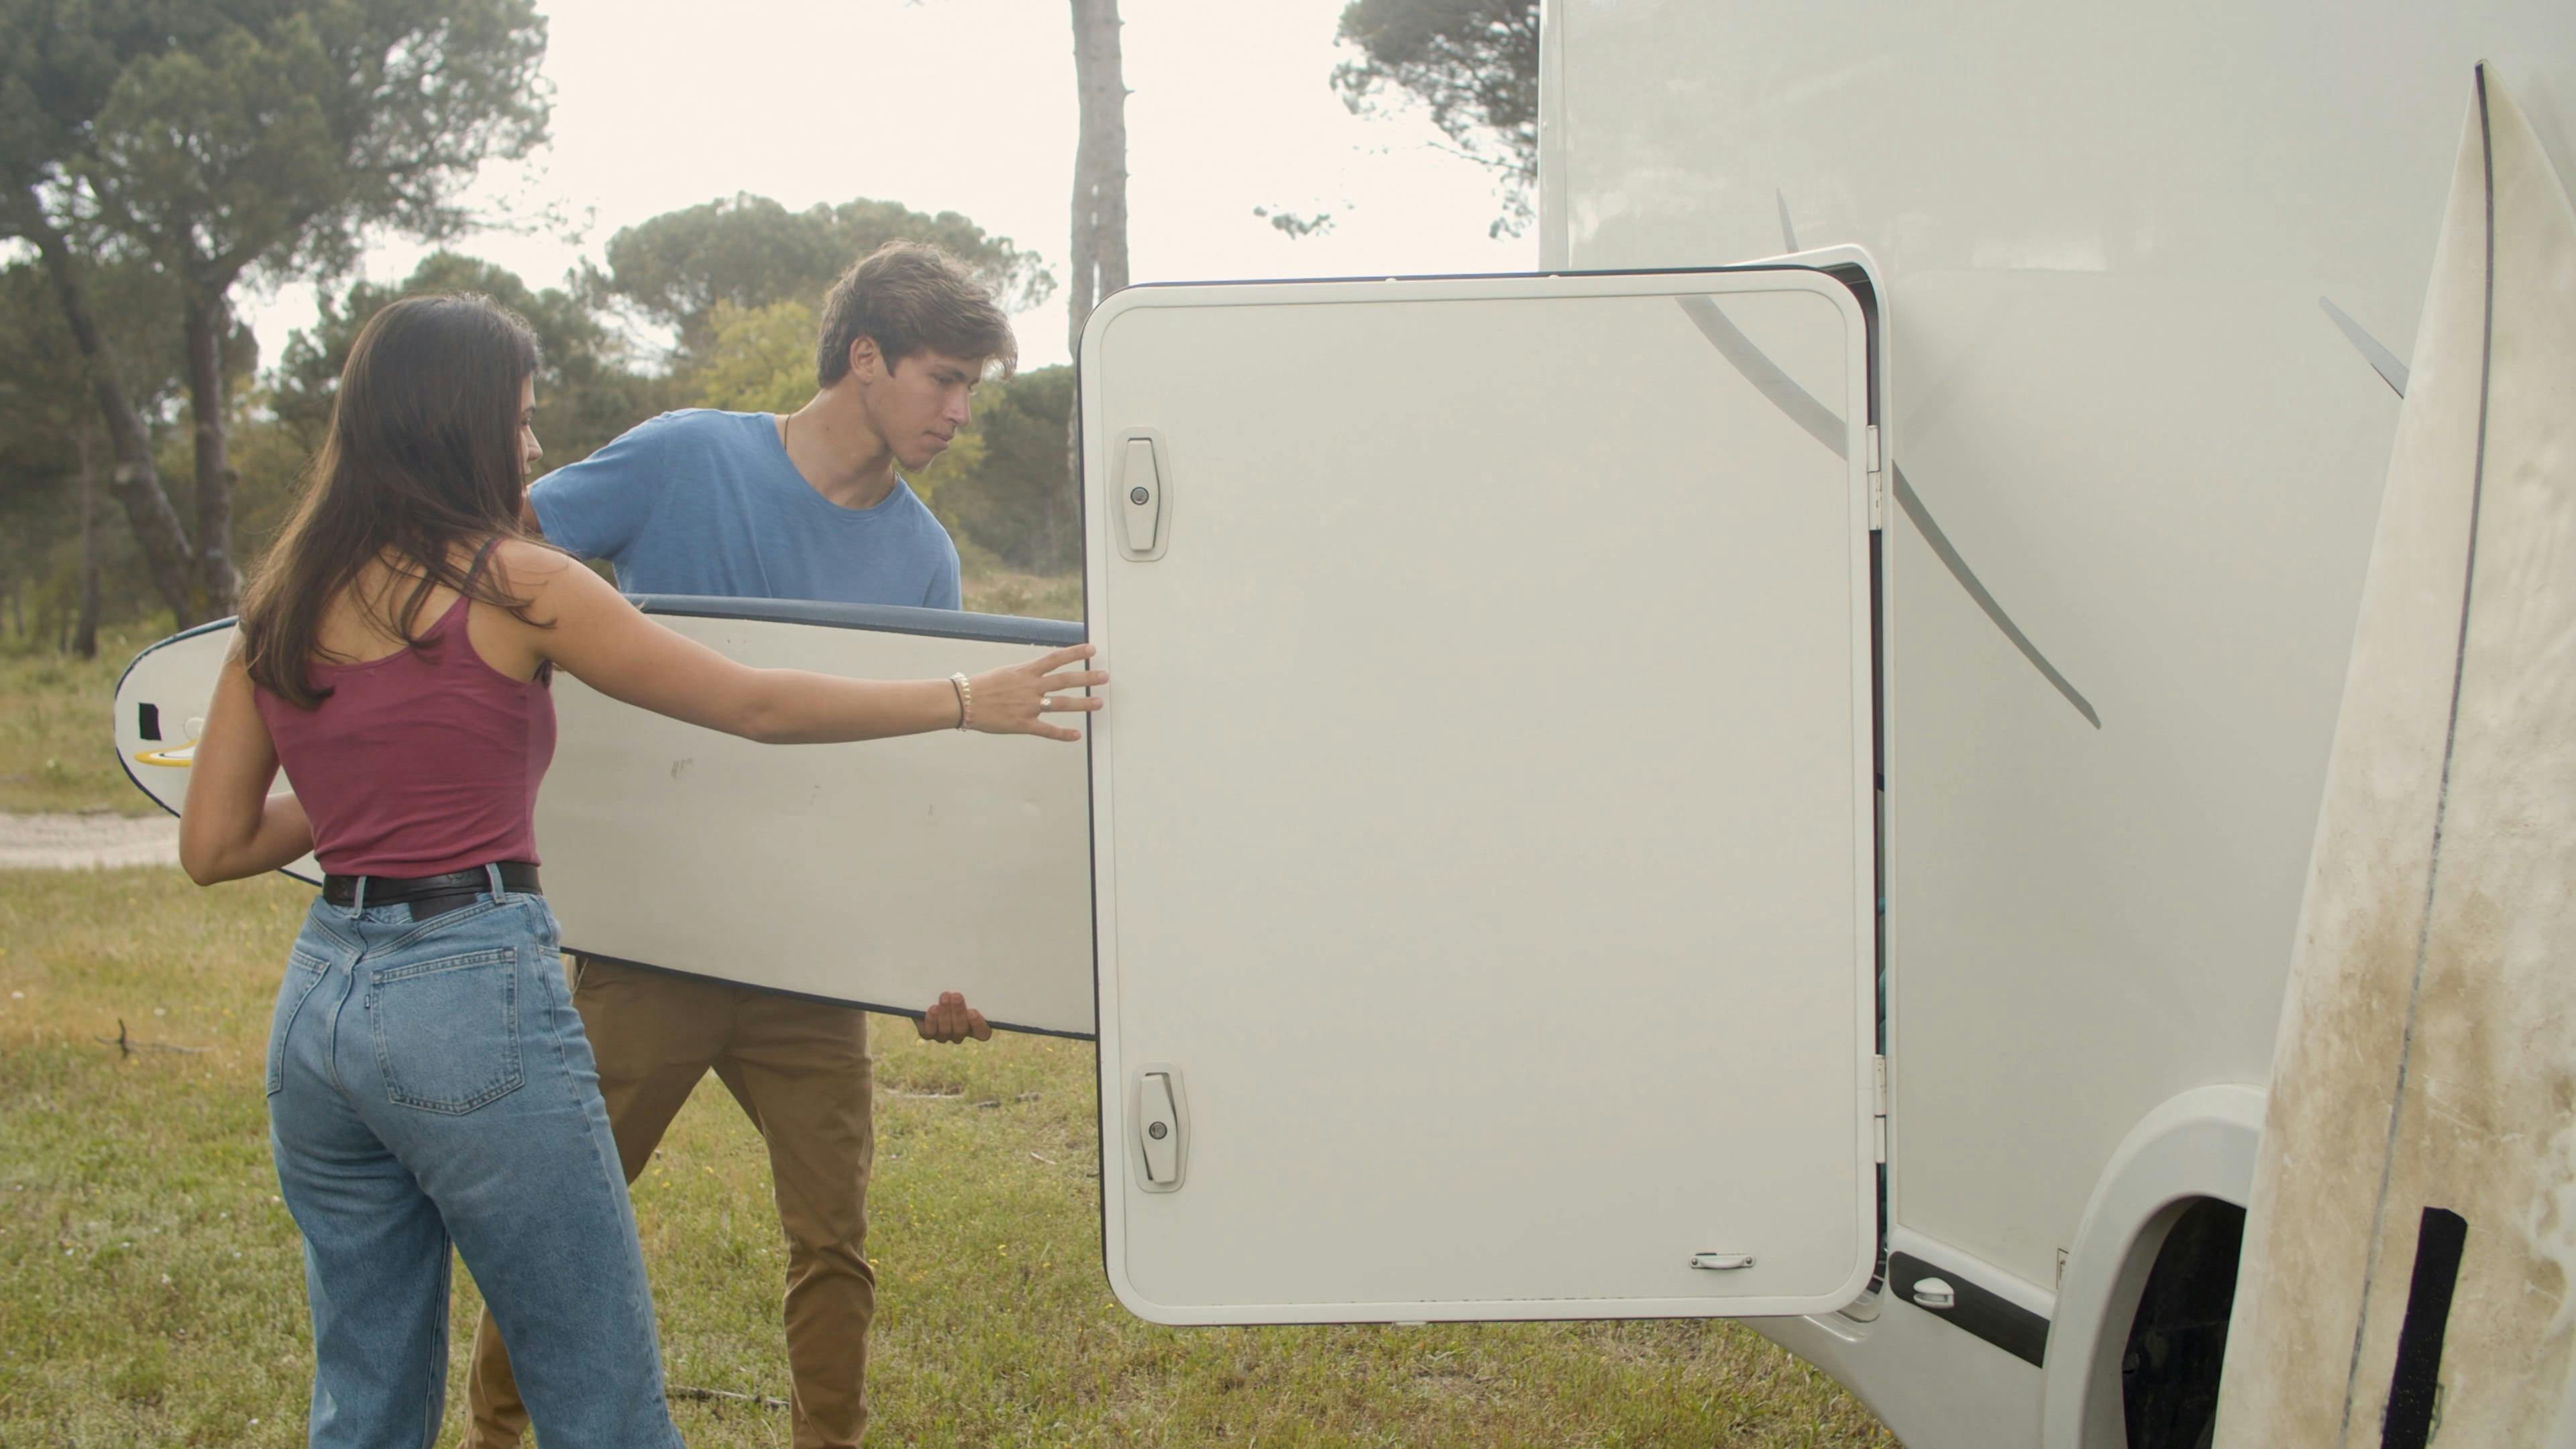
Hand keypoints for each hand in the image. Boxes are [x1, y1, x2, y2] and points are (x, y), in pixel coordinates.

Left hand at [917, 991, 990, 1043]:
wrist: (927, 990)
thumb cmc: (953, 985)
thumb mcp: (964, 984)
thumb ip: (973, 986)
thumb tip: (984, 969)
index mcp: (974, 1025)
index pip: (982, 1033)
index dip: (978, 1025)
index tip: (973, 1011)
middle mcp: (960, 1033)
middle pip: (961, 1030)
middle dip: (958, 1013)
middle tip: (956, 996)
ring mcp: (943, 1035)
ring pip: (946, 1031)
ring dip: (945, 1013)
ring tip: (944, 996)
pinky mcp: (928, 1033)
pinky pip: (930, 1032)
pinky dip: (932, 1020)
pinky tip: (933, 1008)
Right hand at [969, 643, 1106, 742]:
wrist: (964, 701)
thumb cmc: (982, 686)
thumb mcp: (1006, 673)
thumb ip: (1025, 675)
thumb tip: (1040, 672)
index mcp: (1025, 672)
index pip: (1055, 658)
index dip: (1075, 652)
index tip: (1092, 648)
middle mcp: (1030, 687)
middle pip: (1065, 680)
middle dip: (1087, 678)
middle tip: (1104, 677)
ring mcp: (1028, 706)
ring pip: (1061, 704)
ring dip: (1082, 703)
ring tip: (1099, 703)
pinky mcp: (1023, 724)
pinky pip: (1047, 730)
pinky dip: (1063, 734)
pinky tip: (1077, 735)